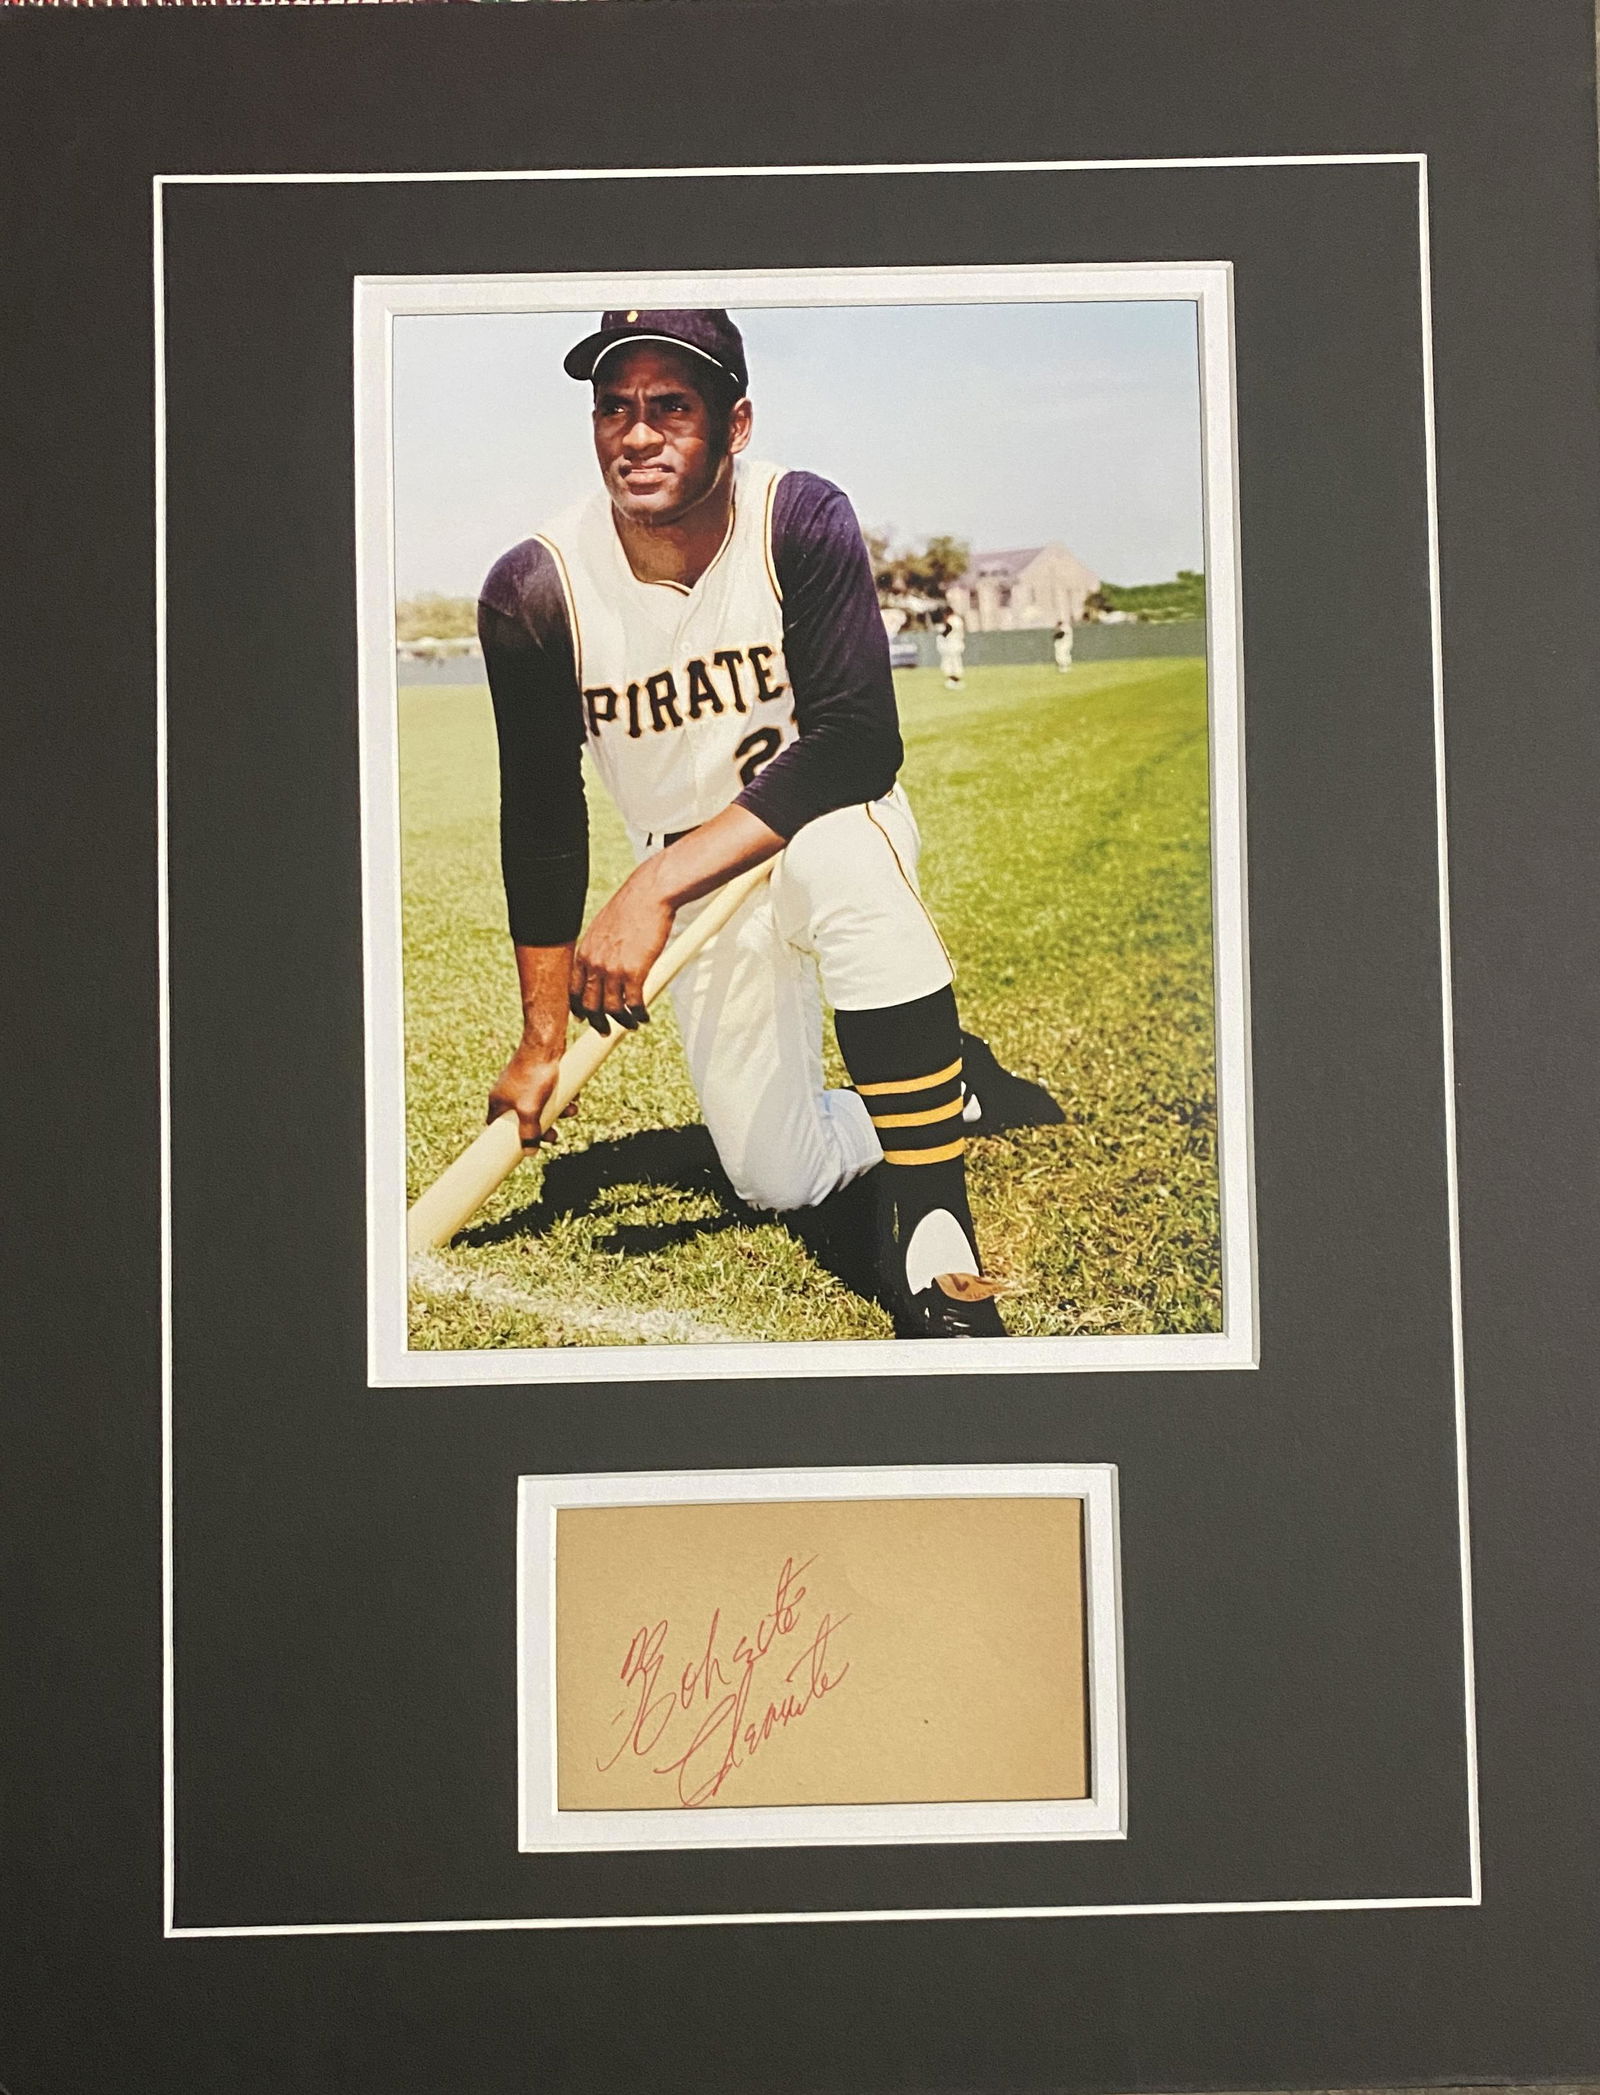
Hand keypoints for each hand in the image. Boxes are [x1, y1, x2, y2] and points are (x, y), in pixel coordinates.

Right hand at [487, 1046, 574, 1148]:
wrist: (545, 1044)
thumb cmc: (534, 1075)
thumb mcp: (531, 1110)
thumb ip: (530, 1133)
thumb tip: (530, 1152)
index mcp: (498, 1102)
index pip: (496, 1128)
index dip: (508, 1140)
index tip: (523, 1148)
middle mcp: (507, 1093)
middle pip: (522, 1120)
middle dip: (542, 1128)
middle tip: (555, 1134)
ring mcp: (522, 1083)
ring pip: (539, 1106)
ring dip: (557, 1112)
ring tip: (571, 1110)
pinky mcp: (536, 1075)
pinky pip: (547, 1093)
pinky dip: (560, 1097)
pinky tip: (574, 1096)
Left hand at [569, 865, 675, 1033]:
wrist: (649, 895)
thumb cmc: (630, 908)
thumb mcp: (603, 928)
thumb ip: (599, 948)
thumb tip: (604, 961)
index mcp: (584, 953)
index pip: (574, 990)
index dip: (578, 1007)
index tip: (584, 1017)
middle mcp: (594, 965)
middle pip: (590, 1005)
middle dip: (597, 1022)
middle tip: (605, 1031)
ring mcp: (613, 971)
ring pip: (612, 1010)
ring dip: (623, 1022)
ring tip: (632, 1024)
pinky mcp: (634, 973)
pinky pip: (633, 1004)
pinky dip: (639, 1015)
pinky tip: (644, 1016)